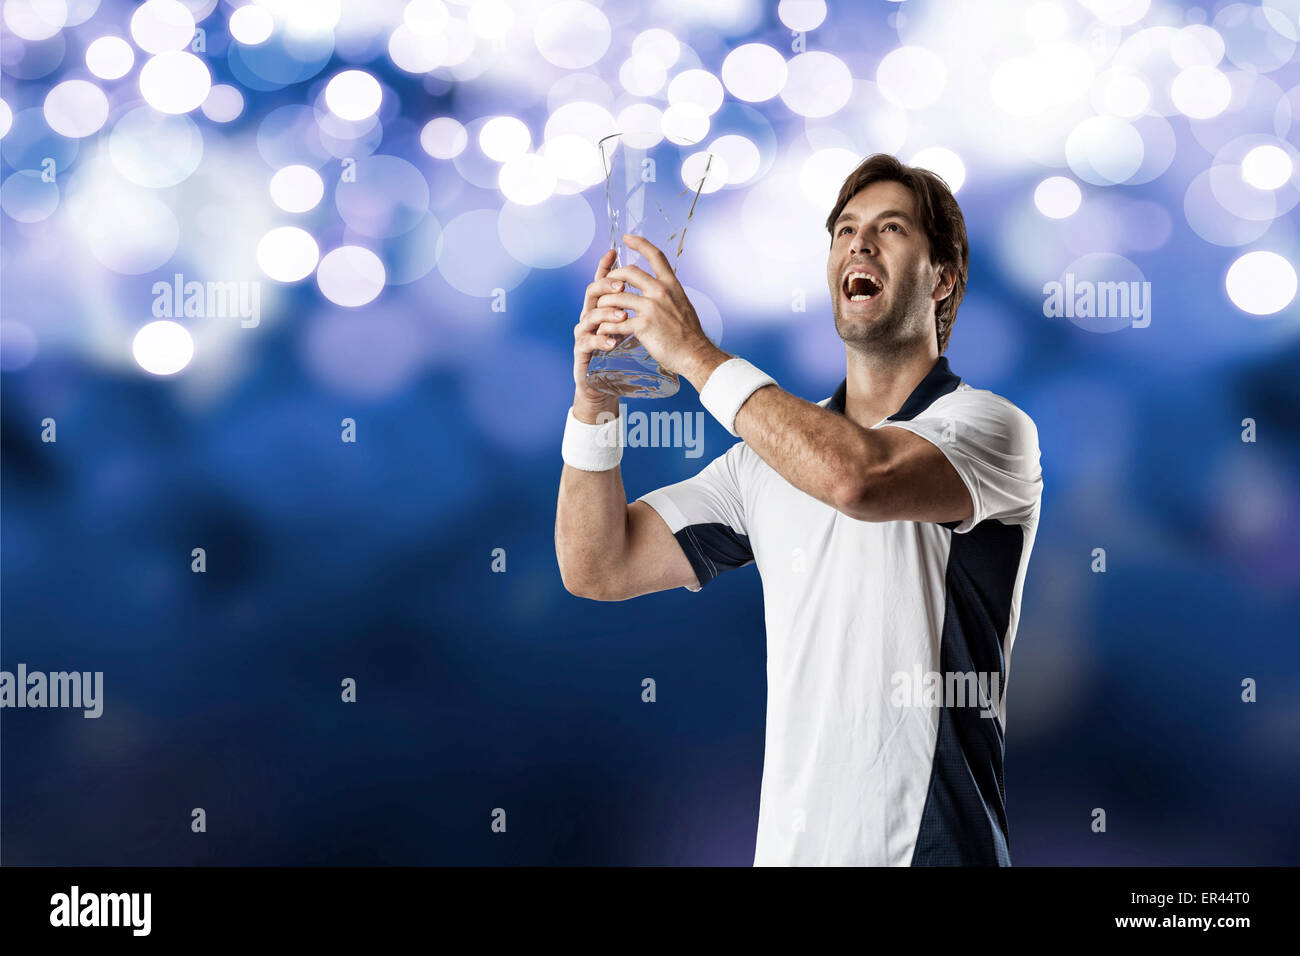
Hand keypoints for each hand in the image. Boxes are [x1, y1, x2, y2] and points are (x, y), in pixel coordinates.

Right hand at [571, 248, 625, 419]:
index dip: (605, 266)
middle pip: (592, 292)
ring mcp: (584, 333)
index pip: (602, 281)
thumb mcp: (629, 324)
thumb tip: (652, 284)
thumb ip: (634, 305)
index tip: (613, 251)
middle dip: (606, 286)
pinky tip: (613, 341)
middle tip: (621, 285)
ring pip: (589, 316)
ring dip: (607, 313)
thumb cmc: (617, 352)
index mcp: (602, 307)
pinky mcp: (582, 351)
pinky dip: (601, 341)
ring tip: (623, 316)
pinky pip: (587, 342)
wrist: (602, 382)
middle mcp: (590, 316)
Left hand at [593, 234, 715, 379]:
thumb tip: (661, 290)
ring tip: (599, 311)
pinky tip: (604, 330)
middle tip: (603, 283)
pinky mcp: (643, 325)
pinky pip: (616, 321)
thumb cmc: (689, 335)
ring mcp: (652, 307)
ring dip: (604, 304)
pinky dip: (607, 326)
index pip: (656, 256)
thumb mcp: (683, 305)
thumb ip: (669, 295)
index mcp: (671, 285)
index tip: (627, 238)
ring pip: (616, 297)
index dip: (640, 244)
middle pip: (629, 272)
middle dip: (611, 276)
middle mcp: (661, 291)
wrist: (695, 354)